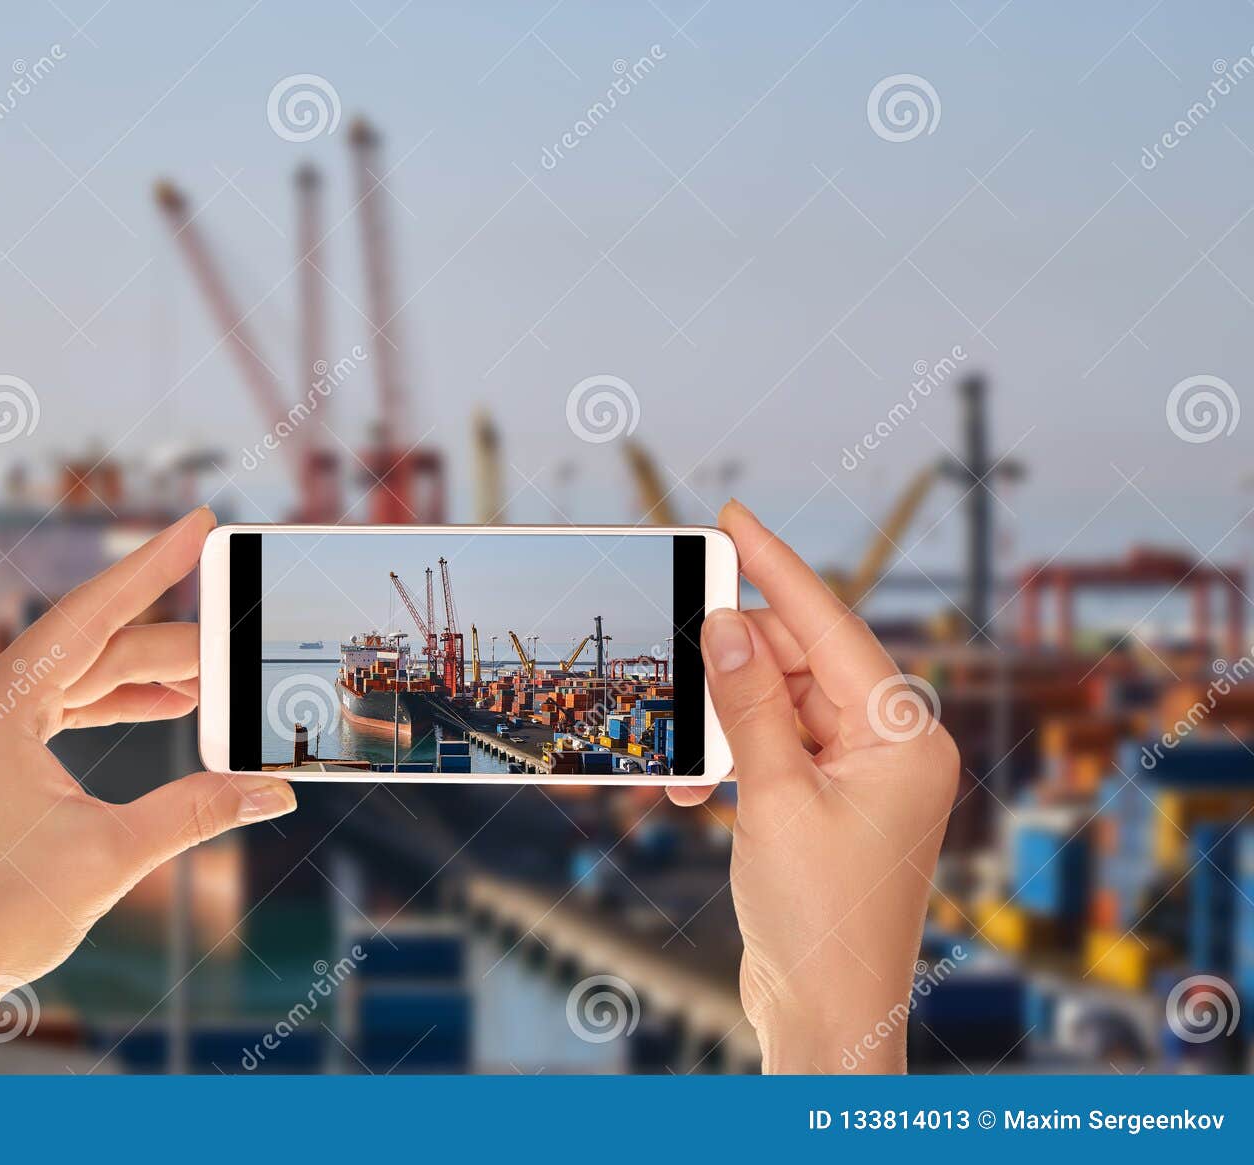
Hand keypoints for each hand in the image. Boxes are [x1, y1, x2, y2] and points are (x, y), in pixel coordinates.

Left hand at [0, 507, 296, 1073]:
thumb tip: (273, 788)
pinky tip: (162, 707)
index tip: (196, 522)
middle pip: (88, 648)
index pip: (87, 615)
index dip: (151, 565)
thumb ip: (198, 810)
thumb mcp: (110, 856)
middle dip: (169, 645)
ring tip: (214, 677)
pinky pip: (54, 707)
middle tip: (238, 640)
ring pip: (73, 678)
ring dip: (143, 678)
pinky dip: (108, 705)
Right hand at [668, 501, 958, 1073]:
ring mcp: (862, 774)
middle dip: (733, 662)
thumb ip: (748, 703)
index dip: (777, 567)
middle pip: (802, 662)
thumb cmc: (821, 917)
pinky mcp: (829, 800)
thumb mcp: (775, 797)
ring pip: (779, 705)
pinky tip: (689, 783)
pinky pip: (773, 748)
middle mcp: (894, 745)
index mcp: (908, 734)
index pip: (834, 625)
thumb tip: (723, 624)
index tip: (732, 518)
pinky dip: (729, 757)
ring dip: (723, 721)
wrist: (828, 1012)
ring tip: (677, 744)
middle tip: (673, 641)